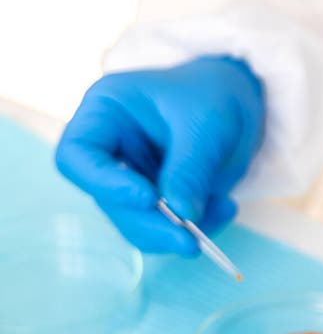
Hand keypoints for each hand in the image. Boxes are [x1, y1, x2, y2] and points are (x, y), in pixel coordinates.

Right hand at [55, 56, 263, 253]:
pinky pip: (163, 232)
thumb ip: (191, 167)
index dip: (105, 183)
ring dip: (176, 233)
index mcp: (104, 113)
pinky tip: (225, 208)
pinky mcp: (154, 204)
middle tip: (192, 239)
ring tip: (224, 208)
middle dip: (152, 224)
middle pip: (108, 202)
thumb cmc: (212, 95)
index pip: (76, 156)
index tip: (150, 197)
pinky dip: (194, 231)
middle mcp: (109, 151)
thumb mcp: (207, 123)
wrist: (235, 102)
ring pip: (135, 226)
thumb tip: (182, 213)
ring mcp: (129, 181)